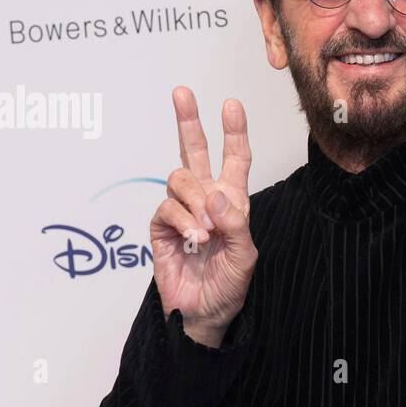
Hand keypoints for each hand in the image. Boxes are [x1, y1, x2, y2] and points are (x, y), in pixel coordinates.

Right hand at [149, 86, 257, 345]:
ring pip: (180, 178)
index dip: (234, 133)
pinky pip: (167, 207)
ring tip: (206, 232)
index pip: (234, 160)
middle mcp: (205, 200)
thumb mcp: (244, 255)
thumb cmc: (229, 285)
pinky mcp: (161, 227)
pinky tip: (195, 238)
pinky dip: (183, 219)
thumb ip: (234, 223)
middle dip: (188, 121)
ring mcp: (181, 211)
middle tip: (182, 93)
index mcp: (231, 201)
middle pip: (193, 152)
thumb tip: (215, 194)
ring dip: (194, 200)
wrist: (203, 314)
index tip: (232, 105)